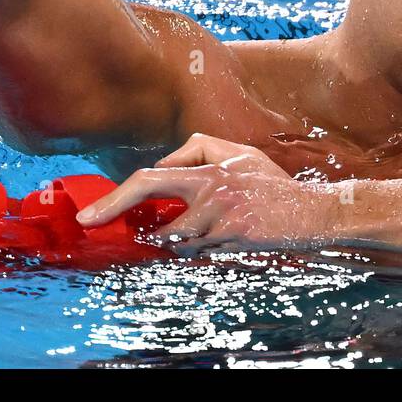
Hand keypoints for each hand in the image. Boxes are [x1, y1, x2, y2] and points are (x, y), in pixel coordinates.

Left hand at [75, 132, 339, 253]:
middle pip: (149, 191)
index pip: (152, 176)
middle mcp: (210, 188)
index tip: (92, 212)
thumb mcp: (240, 155)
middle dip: (113, 207)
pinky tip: (220, 238)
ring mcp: (219, 215)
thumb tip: (163, 165)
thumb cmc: (273, 185)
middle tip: (88, 221)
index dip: (117, 194)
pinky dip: (199, 248)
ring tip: (202, 230)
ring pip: (174, 236)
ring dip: (176, 239)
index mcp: (209, 167)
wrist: (313, 212)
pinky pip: (197, 250)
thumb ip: (200, 151)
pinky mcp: (230, 238)